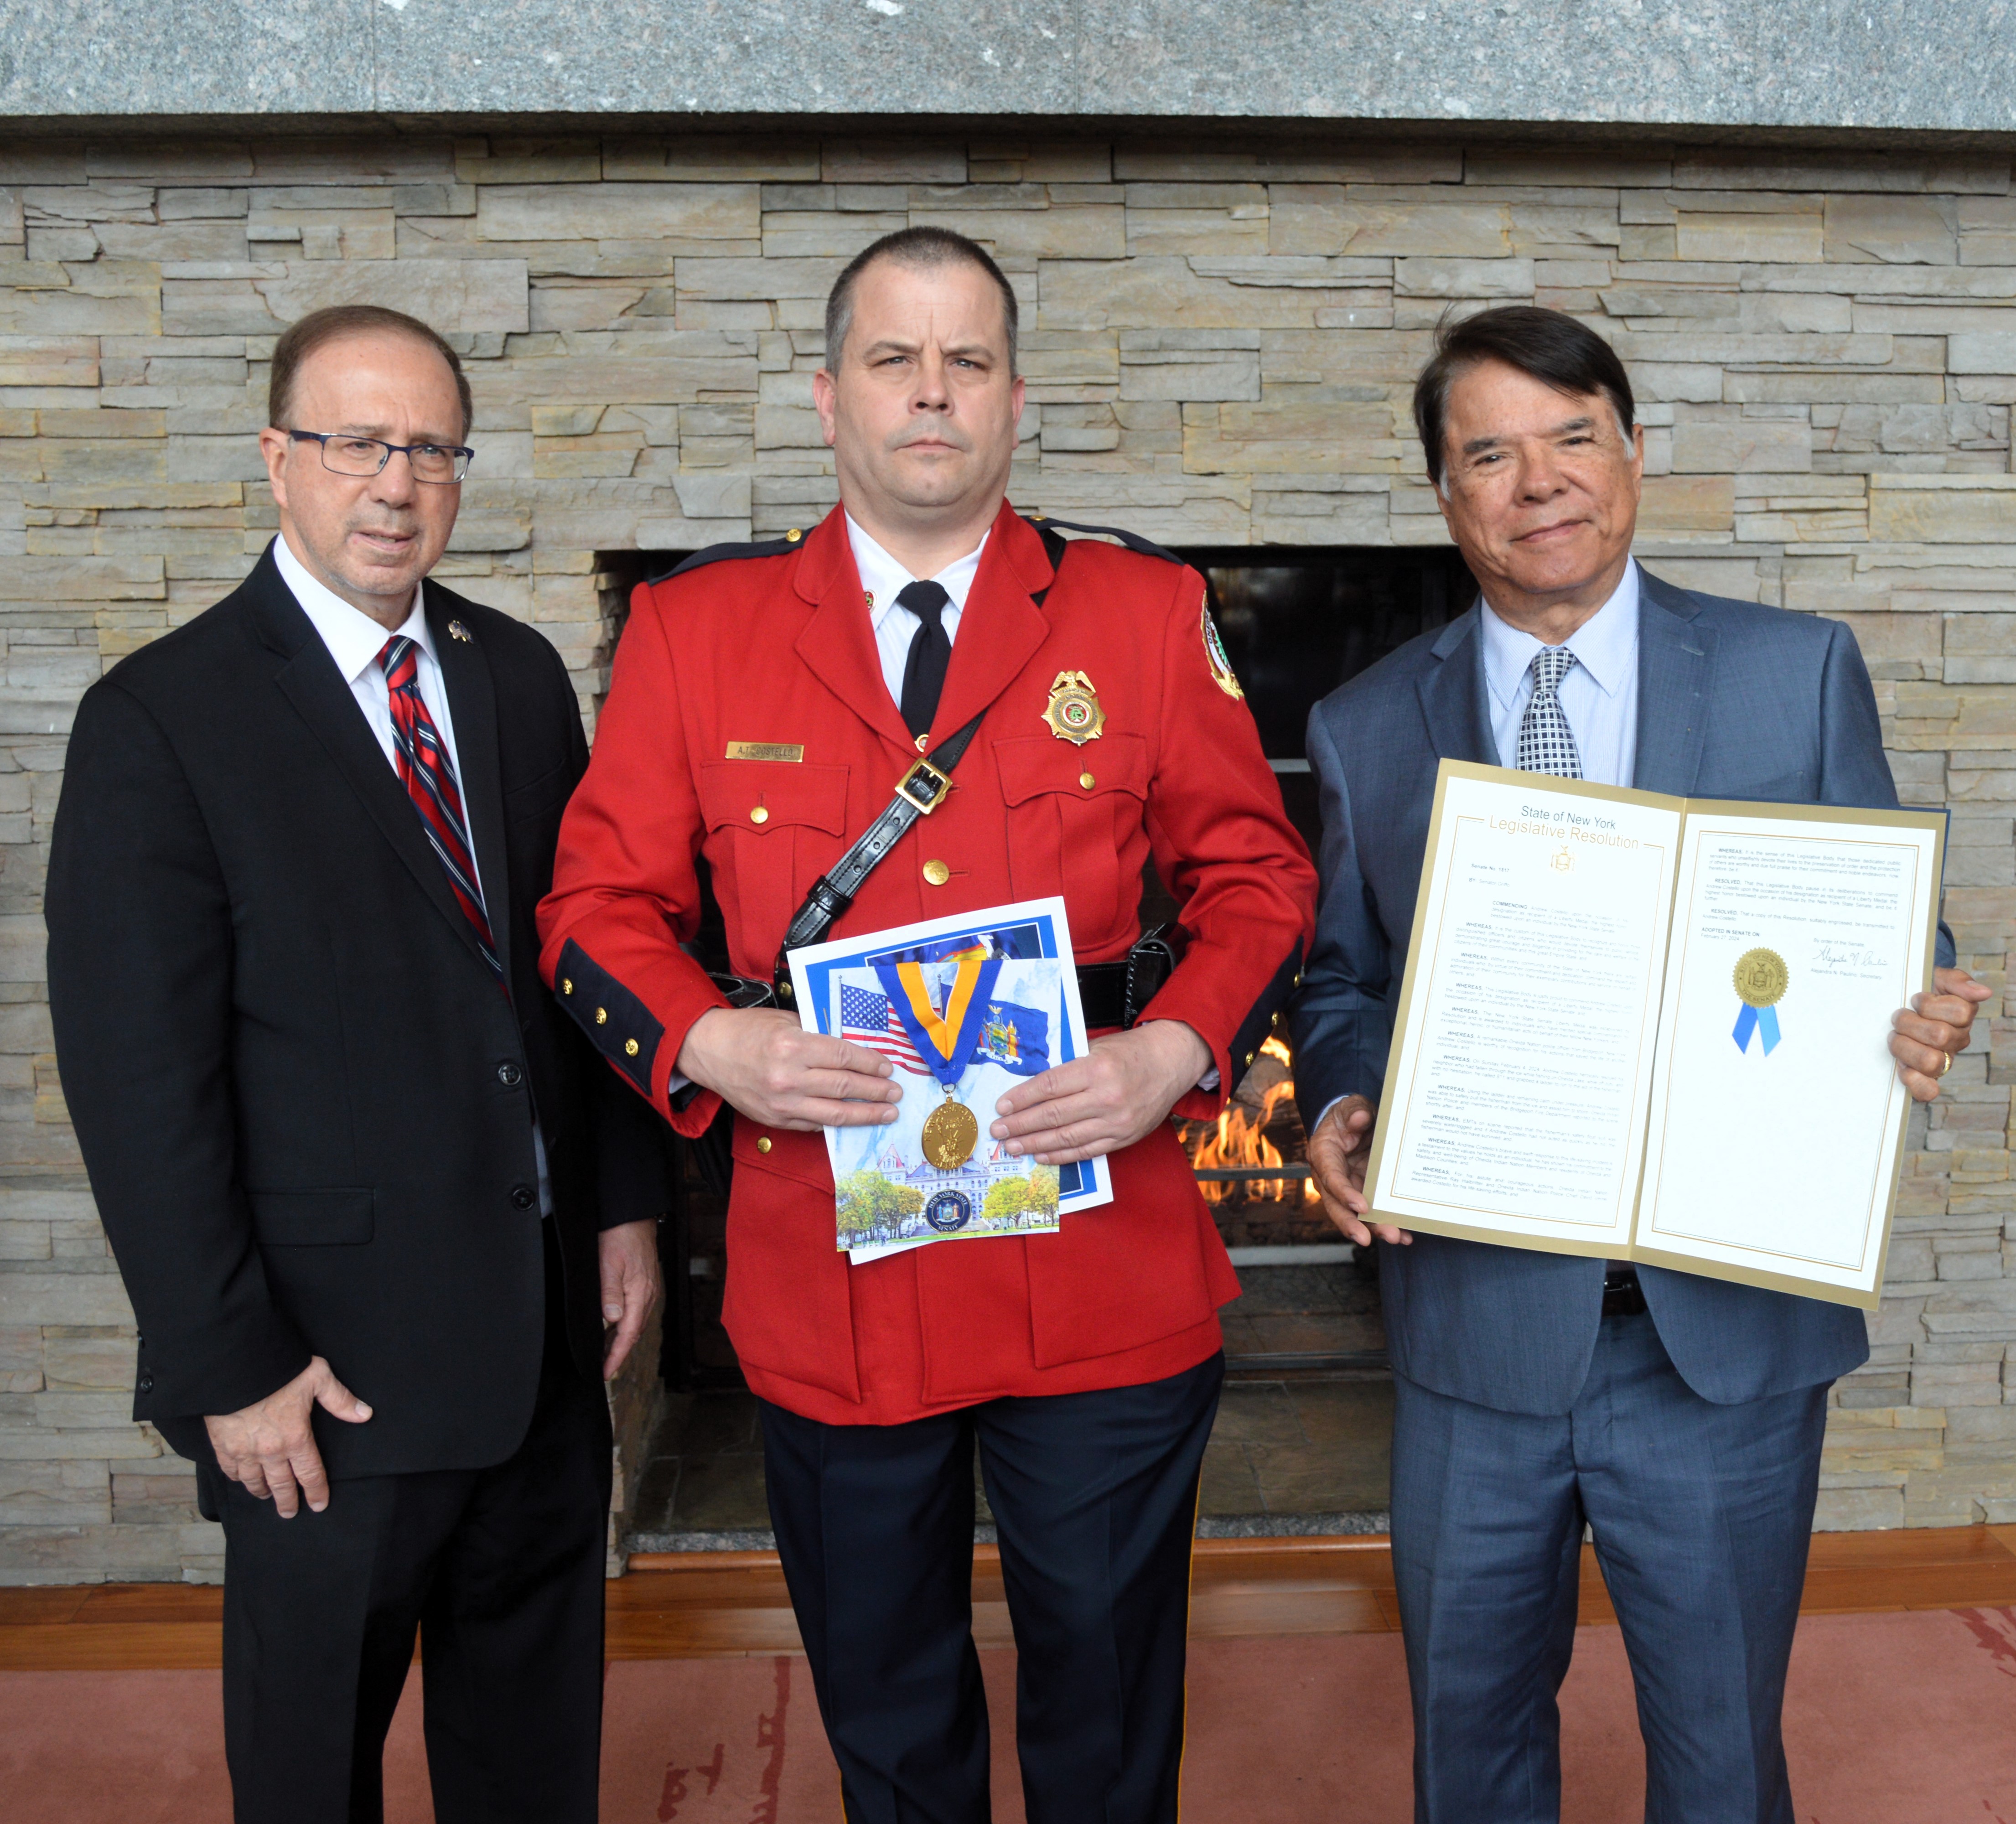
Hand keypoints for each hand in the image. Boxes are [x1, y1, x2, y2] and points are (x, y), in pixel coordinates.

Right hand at [203, 1356, 371, 1517]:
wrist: (235, 1366)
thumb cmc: (279, 1370)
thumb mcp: (318, 1377)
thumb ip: (340, 1399)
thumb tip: (364, 1414)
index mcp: (296, 1438)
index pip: (310, 1473)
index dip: (316, 1491)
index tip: (319, 1505)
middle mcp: (270, 1451)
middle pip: (281, 1485)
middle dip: (287, 1501)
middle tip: (289, 1513)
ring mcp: (244, 1451)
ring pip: (254, 1481)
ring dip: (262, 1491)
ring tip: (267, 1496)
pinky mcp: (222, 1445)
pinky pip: (231, 1470)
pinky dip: (238, 1478)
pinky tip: (242, 1479)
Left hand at [599, 1218, 661, 1378]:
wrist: (633, 1215)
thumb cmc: (619, 1235)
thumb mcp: (608, 1264)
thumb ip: (610, 1292)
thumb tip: (613, 1320)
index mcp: (640, 1293)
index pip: (628, 1333)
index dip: (616, 1355)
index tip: (606, 1372)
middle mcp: (648, 1294)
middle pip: (635, 1332)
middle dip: (619, 1352)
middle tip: (603, 1368)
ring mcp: (649, 1289)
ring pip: (637, 1323)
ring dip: (622, 1339)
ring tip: (606, 1353)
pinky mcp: (646, 1283)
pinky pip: (638, 1311)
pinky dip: (626, 1325)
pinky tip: (615, 1326)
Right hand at [676, 1005, 900, 1130]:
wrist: (709, 1051)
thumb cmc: (748, 1031)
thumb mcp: (785, 1021)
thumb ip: (817, 1035)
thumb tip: (851, 1049)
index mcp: (793, 1046)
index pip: (844, 1056)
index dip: (870, 1064)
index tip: (888, 1068)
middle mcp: (789, 1077)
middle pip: (844, 1086)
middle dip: (876, 1091)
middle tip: (895, 1093)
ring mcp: (782, 1103)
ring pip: (834, 1113)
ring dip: (866, 1114)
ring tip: (887, 1113)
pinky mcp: (776, 1119)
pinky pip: (814, 1123)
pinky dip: (836, 1122)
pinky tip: (854, 1119)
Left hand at [989, 1020, 1211, 1164]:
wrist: (1171, 1062)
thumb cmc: (1130, 1052)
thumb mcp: (1097, 1049)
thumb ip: (1068, 1068)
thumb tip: (1030, 1089)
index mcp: (1097, 1069)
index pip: (1049, 1086)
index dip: (1022, 1099)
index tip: (1002, 1107)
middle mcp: (1107, 1097)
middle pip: (1053, 1115)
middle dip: (1021, 1125)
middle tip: (998, 1130)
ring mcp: (1117, 1121)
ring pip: (1066, 1138)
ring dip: (1035, 1144)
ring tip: (1013, 1146)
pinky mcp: (1124, 1138)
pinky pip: (1086, 1151)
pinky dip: (1061, 1155)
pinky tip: (1041, 1155)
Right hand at [1307, 1095, 1409, 1249]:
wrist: (1355, 1122)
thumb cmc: (1350, 1114)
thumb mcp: (1351, 1106)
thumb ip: (1354, 1112)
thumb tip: (1360, 1118)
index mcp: (1323, 1154)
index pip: (1330, 1176)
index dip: (1343, 1192)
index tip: (1361, 1205)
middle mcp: (1330, 1177)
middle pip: (1337, 1206)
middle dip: (1353, 1223)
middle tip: (1368, 1238)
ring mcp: (1347, 1189)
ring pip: (1356, 1215)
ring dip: (1374, 1228)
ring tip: (1396, 1237)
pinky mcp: (1363, 1195)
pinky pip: (1373, 1214)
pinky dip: (1387, 1224)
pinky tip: (1406, 1236)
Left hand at [1891, 965, 1993, 1102]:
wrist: (1899, 1006)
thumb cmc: (1920, 993)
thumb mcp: (1937, 978)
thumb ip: (1958, 981)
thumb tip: (1983, 992)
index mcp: (1961, 1018)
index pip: (1960, 1013)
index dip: (1932, 1004)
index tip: (1915, 998)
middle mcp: (1955, 1041)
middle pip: (1941, 1036)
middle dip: (1910, 1023)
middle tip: (1898, 1016)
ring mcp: (1941, 1061)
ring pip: (1930, 1061)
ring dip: (1904, 1046)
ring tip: (1894, 1035)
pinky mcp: (1925, 1078)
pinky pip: (1927, 1090)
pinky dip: (1914, 1081)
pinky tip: (1902, 1068)